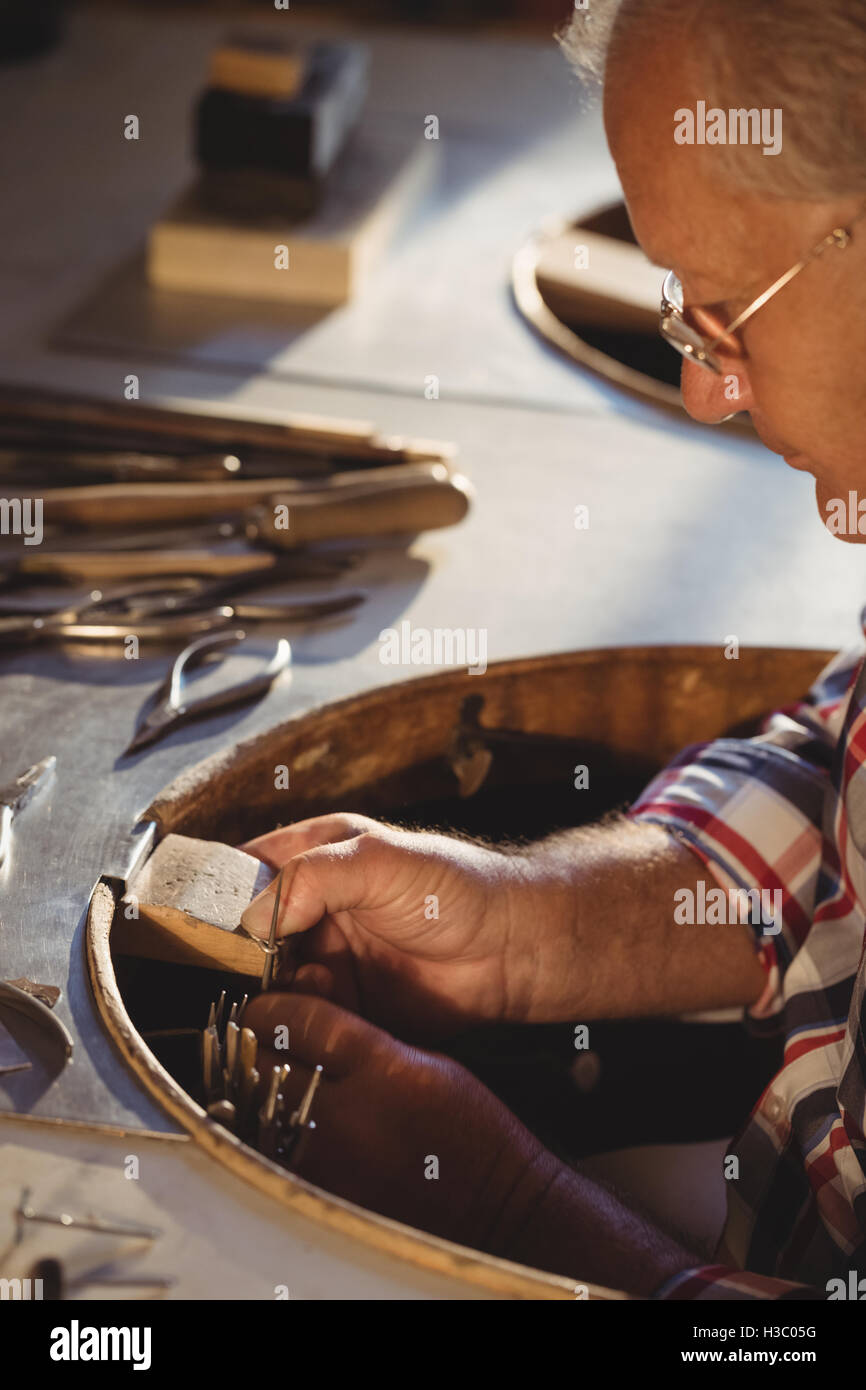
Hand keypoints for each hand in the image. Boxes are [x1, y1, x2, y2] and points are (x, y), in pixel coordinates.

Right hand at [240, 814, 535, 1037]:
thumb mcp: (378, 861)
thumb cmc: (456, 888)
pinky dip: (305, 1017)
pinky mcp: (346, 1004)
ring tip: (315, 981)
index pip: (244, 871)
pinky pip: (304, 1017)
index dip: (217, 896)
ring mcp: (328, 957)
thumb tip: (252, 917)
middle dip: (246, 957)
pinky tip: (332, 1004)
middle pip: (247, 937)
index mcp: (314, 857)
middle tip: (260, 966)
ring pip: (271, 982)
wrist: (512, 949)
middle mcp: (314, 908)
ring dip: (278, 990)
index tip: (196, 923)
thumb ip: (311, 877)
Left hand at [243, 990, 557, 1255]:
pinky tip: (280, 1121)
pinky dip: (268, 1130)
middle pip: (264, 1061)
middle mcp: (348, 1114)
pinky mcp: (320, 1196)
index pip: (300, 1021)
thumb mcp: (423, 1061)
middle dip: (256, 1043)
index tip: (266, 1005)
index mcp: (383, 1067)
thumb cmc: (467, 1129)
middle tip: (258, 1039)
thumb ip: (358, 1039)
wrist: (495, 1207)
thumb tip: (298, 1021)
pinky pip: (271, 1150)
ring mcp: (329, 1162)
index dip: (274, 1006)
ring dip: (256, 1088)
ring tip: (267, 1079)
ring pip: (257, 1108)